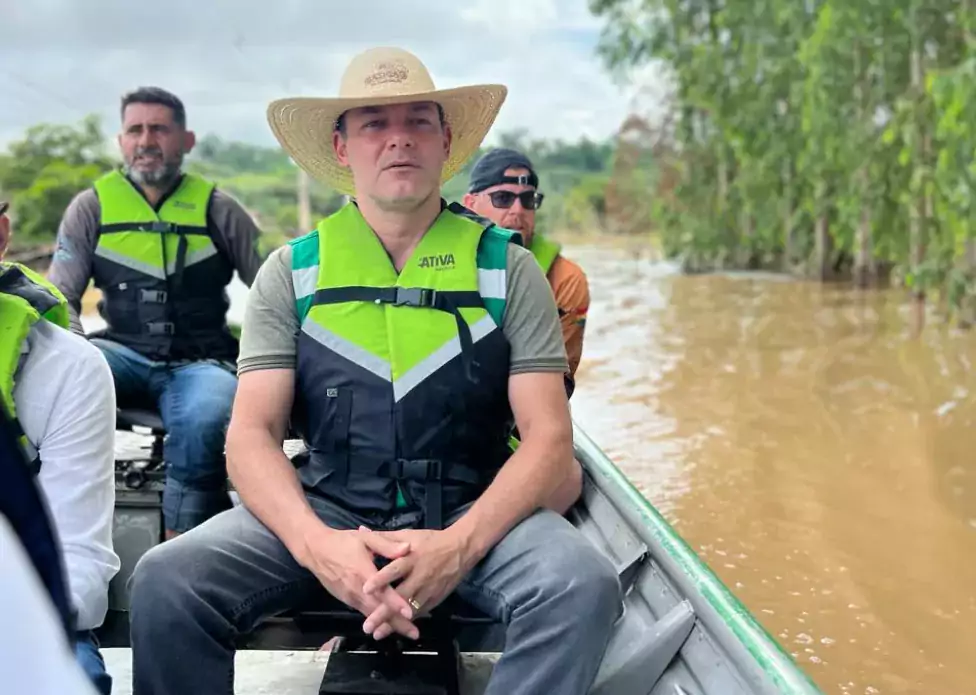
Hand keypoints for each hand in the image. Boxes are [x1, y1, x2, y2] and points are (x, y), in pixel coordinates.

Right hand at [300, 524, 420, 639]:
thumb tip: (408, 548)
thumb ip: (386, 545)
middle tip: (414, 633)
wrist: (315, 550)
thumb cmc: (343, 542)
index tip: (409, 613)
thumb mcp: (365, 537)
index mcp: (363, 572)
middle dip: (396, 623)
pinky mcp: (347, 600)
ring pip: (371, 614)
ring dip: (388, 624)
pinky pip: (364, 611)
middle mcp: (357, 589)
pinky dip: (377, 619)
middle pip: (378, 610)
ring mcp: (350, 597)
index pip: (381, 591)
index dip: (395, 603)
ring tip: (406, 631)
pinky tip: (388, 623)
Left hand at [358, 527, 473, 639]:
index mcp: (411, 558)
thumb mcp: (408, 535)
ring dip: (394, 623)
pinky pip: (419, 613)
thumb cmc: (431, 540)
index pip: (394, 569)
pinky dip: (407, 622)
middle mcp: (419, 576)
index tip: (365, 589)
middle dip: (384, 612)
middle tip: (368, 625)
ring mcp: (428, 590)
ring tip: (378, 634)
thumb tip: (362, 531)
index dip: (380, 579)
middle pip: (401, 596)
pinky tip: (395, 631)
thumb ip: (385, 537)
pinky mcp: (435, 599)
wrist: (461, 548)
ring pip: (409, 609)